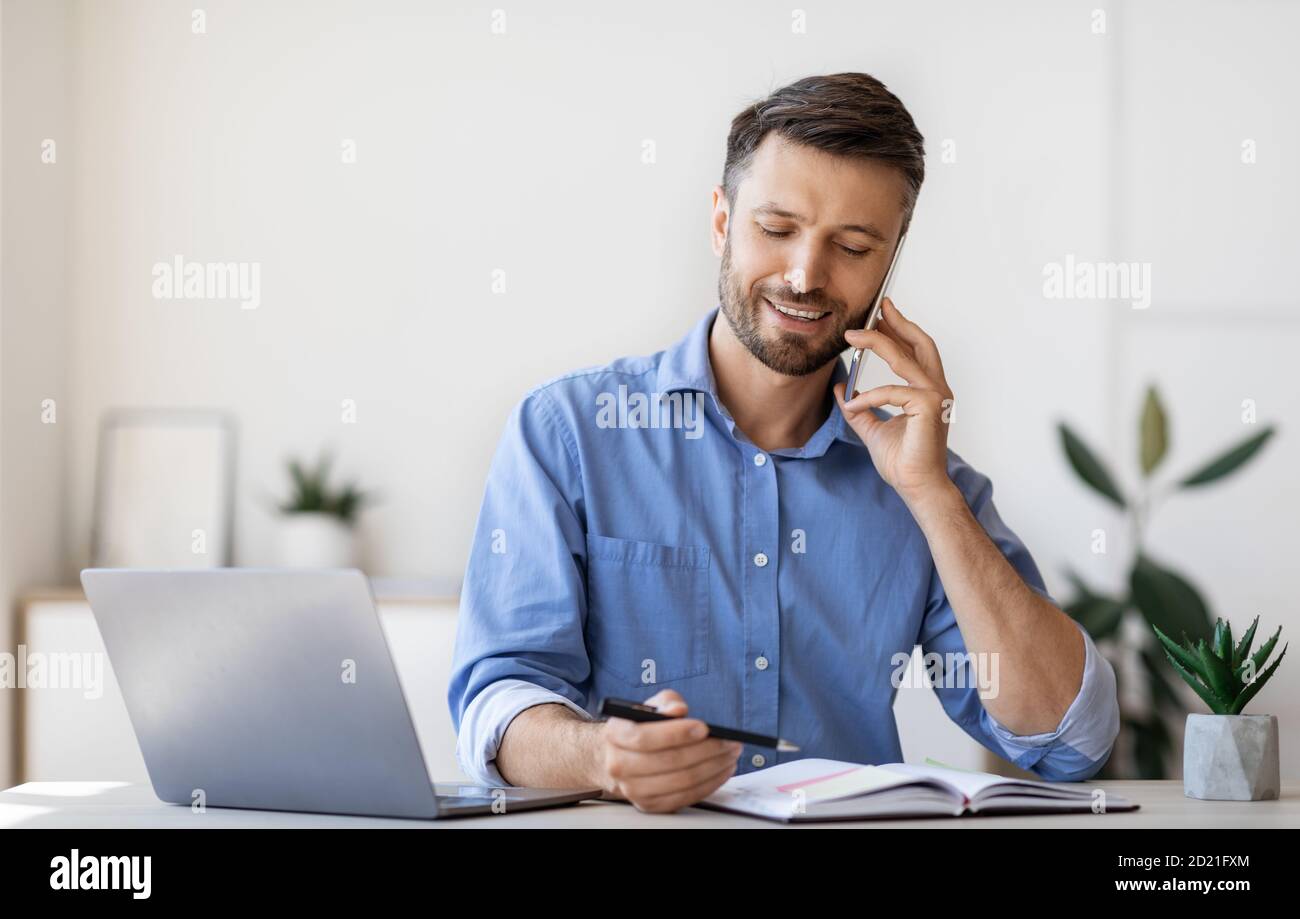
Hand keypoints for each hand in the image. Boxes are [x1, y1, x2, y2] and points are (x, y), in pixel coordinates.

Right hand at [594, 688, 741, 813]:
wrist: (617, 757)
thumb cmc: (639, 728)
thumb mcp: (649, 706)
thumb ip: (666, 702)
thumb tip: (679, 709)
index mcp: (616, 735)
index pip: (645, 737)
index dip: (676, 733)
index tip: (704, 727)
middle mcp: (620, 765)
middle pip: (668, 761)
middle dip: (706, 751)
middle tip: (729, 742)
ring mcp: (634, 789)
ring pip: (681, 781)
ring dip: (713, 768)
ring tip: (730, 755)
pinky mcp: (650, 805)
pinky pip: (686, 797)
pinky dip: (709, 784)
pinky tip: (721, 770)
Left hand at [833, 297, 954, 502]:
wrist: (916, 487)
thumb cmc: (902, 461)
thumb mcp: (872, 429)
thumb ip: (859, 408)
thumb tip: (842, 389)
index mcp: (928, 391)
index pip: (916, 351)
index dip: (900, 329)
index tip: (881, 315)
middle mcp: (936, 389)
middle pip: (919, 343)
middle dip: (897, 322)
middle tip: (877, 307)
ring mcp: (935, 396)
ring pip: (905, 358)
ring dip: (878, 343)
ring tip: (852, 337)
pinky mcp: (929, 408)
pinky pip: (892, 391)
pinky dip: (869, 397)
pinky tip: (852, 405)